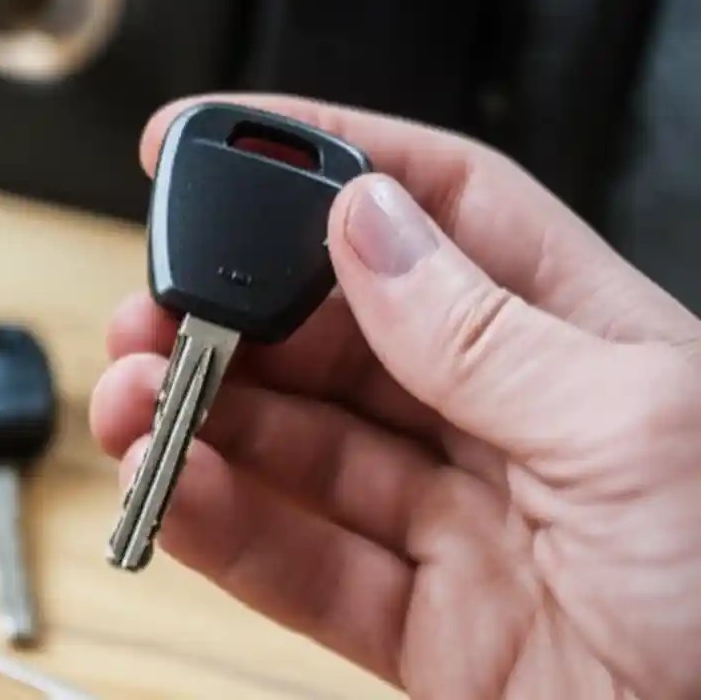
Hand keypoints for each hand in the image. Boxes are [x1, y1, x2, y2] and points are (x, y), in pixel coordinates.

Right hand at [91, 95, 700, 699]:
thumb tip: (368, 226)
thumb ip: (483, 332)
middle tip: (157, 307)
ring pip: (300, 453)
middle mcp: (507, 422)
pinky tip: (174, 490)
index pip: (438, 210)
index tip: (226, 143)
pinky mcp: (423, 626)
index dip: (331, 164)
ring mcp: (457, 526)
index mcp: (578, 340)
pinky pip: (302, 566)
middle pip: (339, 338)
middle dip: (234, 314)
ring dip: (203, 420)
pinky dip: (225, 530)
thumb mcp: (637, 429)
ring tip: (134, 399)